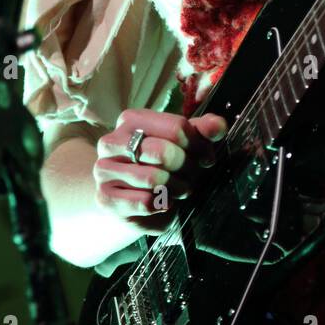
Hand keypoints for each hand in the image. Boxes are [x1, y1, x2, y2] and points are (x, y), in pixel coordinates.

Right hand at [94, 107, 227, 234]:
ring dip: (176, 188)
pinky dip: (162, 204)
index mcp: (131, 120)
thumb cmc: (159, 166)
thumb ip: (201, 131)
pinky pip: (145, 202)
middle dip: (187, 168)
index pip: (176, 127)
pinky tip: (163, 202)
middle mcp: (111, 142)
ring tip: (179, 189)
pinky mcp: (106, 199)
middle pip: (164, 152)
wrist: (126, 199)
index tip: (206, 157)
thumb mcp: (181, 144)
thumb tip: (219, 125)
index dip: (199, 145)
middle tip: (192, 176)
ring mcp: (105, 171)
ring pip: (154, 178)